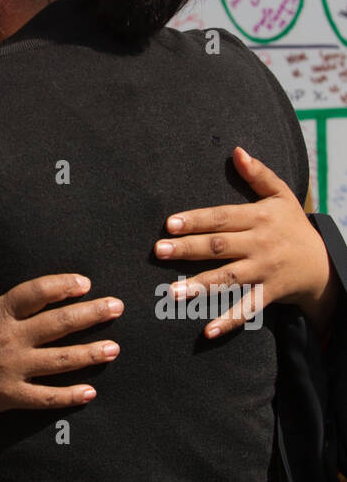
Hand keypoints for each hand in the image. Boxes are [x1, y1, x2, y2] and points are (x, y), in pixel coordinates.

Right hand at [0, 242, 122, 456]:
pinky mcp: (11, 398)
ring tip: (114, 347)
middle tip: (117, 308)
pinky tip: (90, 391)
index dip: (62, 285)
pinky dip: (70, 396)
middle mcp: (11, 341)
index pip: (37, 294)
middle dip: (91, 314)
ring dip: (90, 353)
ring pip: (61, 360)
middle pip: (60, 324)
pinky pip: (47, 398)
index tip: (84, 282)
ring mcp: (14, 371)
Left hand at [154, 145, 335, 341]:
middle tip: (158, 251)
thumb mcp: (281, 195)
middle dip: (188, 249)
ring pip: (229, 279)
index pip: (222, 218)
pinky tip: (207, 330)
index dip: (196, 220)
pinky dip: (229, 321)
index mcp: (258, 218)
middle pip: (219, 247)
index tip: (169, 224)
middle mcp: (259, 244)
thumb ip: (258, 174)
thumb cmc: (292, 224)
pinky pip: (248, 309)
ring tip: (172, 292)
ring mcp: (264, 271)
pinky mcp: (269, 294)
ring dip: (201, 286)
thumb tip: (237, 151)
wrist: (324, 262)